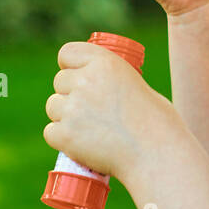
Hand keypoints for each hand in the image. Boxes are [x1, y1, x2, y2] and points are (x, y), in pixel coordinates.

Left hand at [43, 40, 185, 183]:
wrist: (157, 155)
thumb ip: (113, 82)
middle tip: (90, 111)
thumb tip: (99, 91)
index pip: (67, 53)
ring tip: (89, 130)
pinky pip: (51, 132)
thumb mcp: (137, 85)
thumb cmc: (157, 124)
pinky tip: (80, 145)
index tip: (75, 75)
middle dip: (70, 94)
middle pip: (59, 82)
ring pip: (53, 107)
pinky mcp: (65, 134)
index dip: (69, 65)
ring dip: (64, 116)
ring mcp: (73, 108)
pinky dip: (62, 139)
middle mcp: (85, 80)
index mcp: (105, 62)